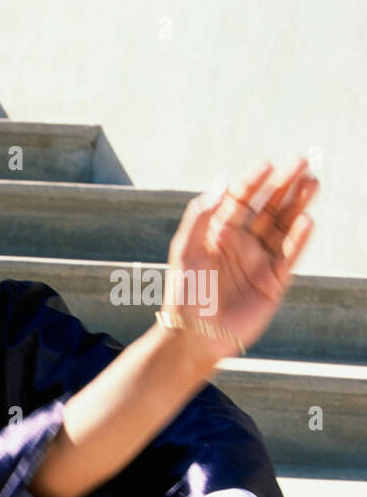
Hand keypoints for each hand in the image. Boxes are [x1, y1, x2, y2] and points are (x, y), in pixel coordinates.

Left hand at [164, 158, 317, 358]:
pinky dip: (300, 239)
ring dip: (298, 205)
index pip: (240, 199)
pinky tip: (308, 220)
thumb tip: (222, 182)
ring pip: (284, 227)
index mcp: (219, 233)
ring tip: (312, 182)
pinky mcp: (274, 282)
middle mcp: (242, 243)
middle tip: (302, 161)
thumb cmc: (184, 293)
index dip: (253, 181)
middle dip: (284, 184)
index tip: (267, 164)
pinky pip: (290, 256)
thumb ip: (200, 216)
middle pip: (268, 207)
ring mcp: (260, 261)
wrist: (193, 335)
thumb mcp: (185, 250)